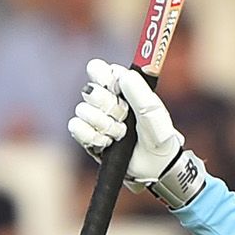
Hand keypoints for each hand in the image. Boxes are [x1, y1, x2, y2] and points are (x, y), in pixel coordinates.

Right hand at [70, 59, 182, 185]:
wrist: (156, 166)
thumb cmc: (158, 135)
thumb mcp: (153, 112)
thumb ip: (140, 92)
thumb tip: (123, 76)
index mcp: (120, 87)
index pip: (97, 69)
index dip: (103, 76)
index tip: (116, 89)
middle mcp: (105, 100)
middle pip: (89, 89)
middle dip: (110, 106)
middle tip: (125, 117)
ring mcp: (94, 118)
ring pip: (82, 110)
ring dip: (105, 125)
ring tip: (121, 135)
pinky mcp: (87, 136)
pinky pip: (76, 128)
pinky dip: (93, 136)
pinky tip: (107, 143)